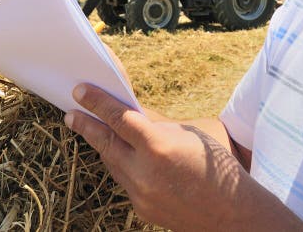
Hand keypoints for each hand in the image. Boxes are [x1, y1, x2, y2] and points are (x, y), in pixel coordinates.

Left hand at [64, 84, 301, 230]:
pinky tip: (124, 159)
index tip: (80, 92)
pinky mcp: (141, 208)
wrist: (231, 211)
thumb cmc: (215, 166)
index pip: (118, 118)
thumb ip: (156, 126)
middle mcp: (144, 170)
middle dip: (87, 126)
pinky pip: (126, 182)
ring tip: (93, 131)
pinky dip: (124, 168)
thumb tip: (131, 116)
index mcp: (157, 145)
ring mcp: (140, 193)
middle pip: (106, 142)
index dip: (97, 102)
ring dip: (104, 146)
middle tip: (71, 114)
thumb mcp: (188, 134)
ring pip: (112, 164)